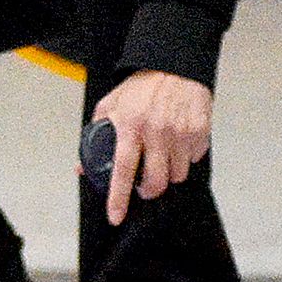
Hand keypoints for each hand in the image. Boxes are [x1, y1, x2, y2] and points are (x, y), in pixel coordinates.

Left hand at [93, 70, 212, 226]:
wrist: (174, 65)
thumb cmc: (141, 87)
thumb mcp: (109, 105)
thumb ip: (94, 135)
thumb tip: (82, 166)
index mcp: (130, 126)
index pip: (122, 170)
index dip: (118, 198)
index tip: (115, 216)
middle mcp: (156, 132)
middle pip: (156, 182)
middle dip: (149, 191)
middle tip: (144, 186)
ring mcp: (180, 133)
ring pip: (177, 175)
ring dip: (168, 174)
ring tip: (161, 158)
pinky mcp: (200, 132)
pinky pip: (193, 160)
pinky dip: (185, 159)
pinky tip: (177, 144)